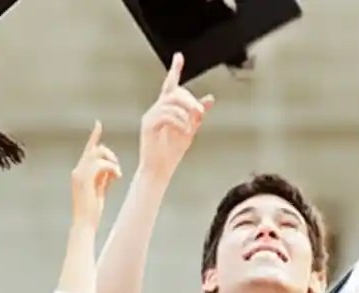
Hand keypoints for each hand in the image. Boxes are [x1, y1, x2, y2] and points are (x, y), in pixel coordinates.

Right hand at [71, 121, 122, 227]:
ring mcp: (79, 173)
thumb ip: (105, 179)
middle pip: (95, 149)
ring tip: (117, 175)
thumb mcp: (100, 191)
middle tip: (118, 170)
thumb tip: (113, 170)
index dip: (94, 136)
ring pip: (98, 154)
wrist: (84, 223)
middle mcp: (77, 170)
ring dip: (112, 162)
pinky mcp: (83, 179)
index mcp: (81, 172)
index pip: (88, 150)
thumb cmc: (92, 210)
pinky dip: (112, 169)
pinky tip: (116, 177)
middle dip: (110, 154)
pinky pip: (101, 164)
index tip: (98, 123)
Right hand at [138, 53, 214, 179]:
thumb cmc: (172, 152)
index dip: (175, 70)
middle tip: (199, 113)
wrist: (160, 169)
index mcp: (166, 109)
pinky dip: (179, 122)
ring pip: (171, 103)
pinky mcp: (148, 125)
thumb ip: (198, 115)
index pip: (171, 85)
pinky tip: (184, 131)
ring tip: (191, 127)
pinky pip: (166, 115)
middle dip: (189, 100)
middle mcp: (156, 109)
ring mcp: (150, 116)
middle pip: (175, 93)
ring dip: (186, 113)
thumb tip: (209, 99)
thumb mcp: (190, 130)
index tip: (179, 56)